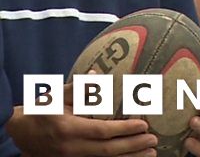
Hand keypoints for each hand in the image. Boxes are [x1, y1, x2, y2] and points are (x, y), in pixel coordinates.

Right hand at [9, 82, 156, 156]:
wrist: (22, 132)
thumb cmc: (43, 110)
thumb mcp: (58, 95)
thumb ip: (80, 87)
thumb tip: (98, 74)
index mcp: (69, 128)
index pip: (103, 131)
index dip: (125, 129)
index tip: (143, 125)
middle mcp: (71, 147)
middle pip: (107, 150)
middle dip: (133, 145)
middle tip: (153, 140)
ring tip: (151, 154)